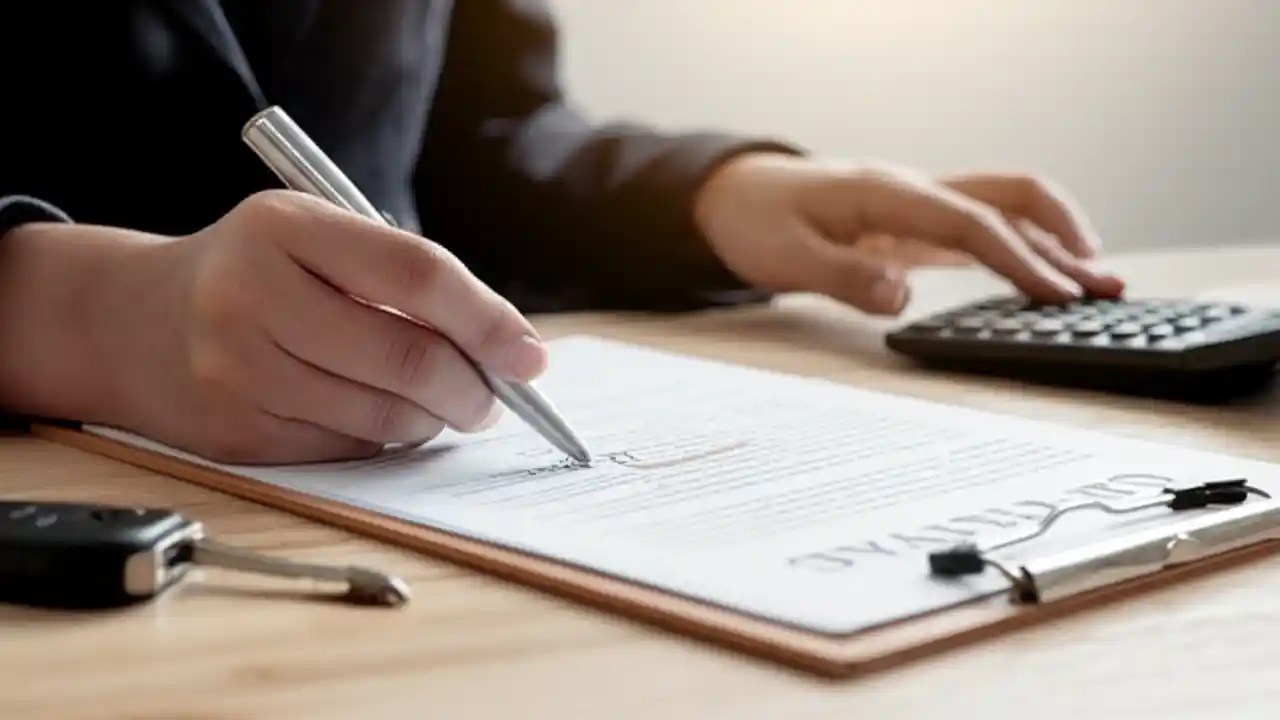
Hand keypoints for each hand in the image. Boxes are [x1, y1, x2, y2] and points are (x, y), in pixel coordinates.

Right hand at [0, 191, 545, 462]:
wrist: (133, 321)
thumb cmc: (261, 273)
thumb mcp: (317, 239)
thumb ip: (403, 278)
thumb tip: (509, 350)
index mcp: (285, 227)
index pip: (417, 273)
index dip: (488, 319)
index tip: (531, 355)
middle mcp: (250, 294)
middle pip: (407, 356)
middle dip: (473, 387)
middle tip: (494, 397)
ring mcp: (234, 369)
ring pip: (383, 416)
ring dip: (432, 418)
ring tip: (439, 403)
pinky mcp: (233, 433)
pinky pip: (345, 449)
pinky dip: (383, 439)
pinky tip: (379, 416)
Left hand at [693, 153, 1124, 313]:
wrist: (732, 196)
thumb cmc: (755, 220)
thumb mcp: (783, 255)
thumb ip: (841, 275)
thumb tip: (901, 296)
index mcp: (887, 192)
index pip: (971, 222)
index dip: (1019, 258)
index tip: (1057, 293)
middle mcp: (912, 192)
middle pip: (1009, 197)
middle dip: (1061, 236)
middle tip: (1102, 285)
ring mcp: (916, 206)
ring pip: (1002, 209)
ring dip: (1050, 240)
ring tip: (1093, 283)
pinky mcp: (912, 226)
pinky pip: (979, 231)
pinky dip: (1018, 251)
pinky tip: (1038, 280)